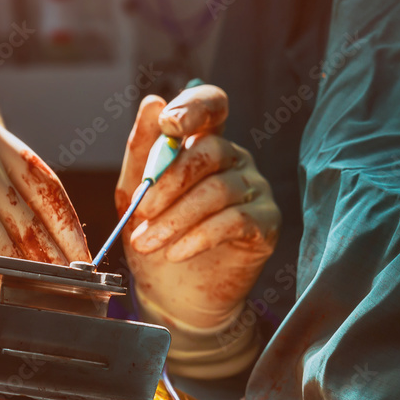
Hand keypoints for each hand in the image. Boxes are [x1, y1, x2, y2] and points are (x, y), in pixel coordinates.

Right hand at [0, 104, 90, 323]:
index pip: (43, 181)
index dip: (67, 227)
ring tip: (51, 305)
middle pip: (29, 215)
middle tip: (78, 292)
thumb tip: (42, 240)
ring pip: (4, 241)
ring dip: (30, 280)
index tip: (84, 257)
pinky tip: (6, 303)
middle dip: (56, 260)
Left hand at [116, 86, 278, 376]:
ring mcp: (254, 189)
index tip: (170, 124)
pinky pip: (235, 220)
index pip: (211, 105)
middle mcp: (234, 160)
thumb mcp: (133, 196)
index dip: (195, 107)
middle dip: (168, 182)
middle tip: (140, 212)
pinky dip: (199, 236)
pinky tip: (176, 251)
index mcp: (203, 143)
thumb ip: (140, 153)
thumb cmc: (154, 239)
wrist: (174, 296)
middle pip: (210, 150)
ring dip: (175, 218)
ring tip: (146, 242)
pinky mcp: (266, 224)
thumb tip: (152, 103)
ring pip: (217, 190)